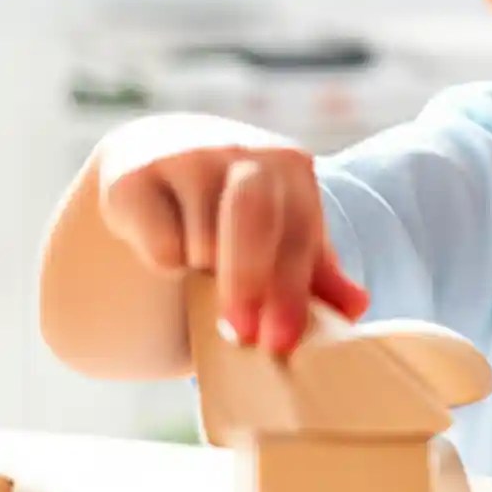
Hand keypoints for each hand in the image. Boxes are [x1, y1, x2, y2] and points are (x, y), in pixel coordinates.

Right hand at [100, 134, 368, 355]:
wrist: (165, 158)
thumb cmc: (239, 212)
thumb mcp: (285, 233)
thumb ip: (319, 274)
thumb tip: (356, 307)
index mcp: (290, 166)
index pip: (298, 234)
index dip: (291, 290)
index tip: (280, 340)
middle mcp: (241, 151)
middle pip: (253, 220)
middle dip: (248, 281)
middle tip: (240, 334)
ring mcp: (186, 157)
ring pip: (201, 242)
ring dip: (206, 274)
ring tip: (205, 264)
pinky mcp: (134, 176)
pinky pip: (158, 243)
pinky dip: (166, 262)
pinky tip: (169, 245)